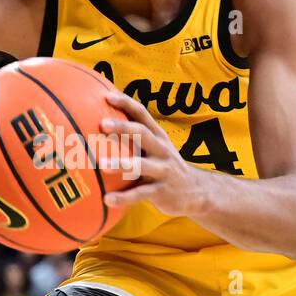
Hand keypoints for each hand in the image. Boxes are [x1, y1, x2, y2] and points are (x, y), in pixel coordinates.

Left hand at [99, 90, 203, 216]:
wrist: (196, 191)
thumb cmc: (164, 166)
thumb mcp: (156, 148)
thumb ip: (135, 138)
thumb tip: (100, 124)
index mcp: (158, 136)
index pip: (142, 114)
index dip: (126, 103)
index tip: (106, 96)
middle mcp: (161, 149)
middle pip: (142, 134)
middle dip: (123, 128)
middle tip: (102, 124)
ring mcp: (162, 170)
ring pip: (141, 165)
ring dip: (121, 164)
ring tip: (102, 165)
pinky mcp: (161, 191)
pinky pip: (140, 194)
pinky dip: (123, 197)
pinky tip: (106, 200)